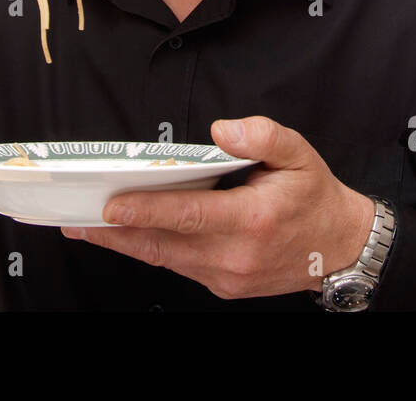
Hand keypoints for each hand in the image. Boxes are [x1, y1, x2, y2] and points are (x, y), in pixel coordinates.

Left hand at [61, 116, 376, 299]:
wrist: (340, 248)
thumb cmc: (314, 196)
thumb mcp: (298, 152)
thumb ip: (262, 135)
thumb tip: (223, 129)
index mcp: (252, 219)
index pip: (188, 215)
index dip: (146, 210)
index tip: (111, 205)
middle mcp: (236, 254)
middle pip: (163, 243)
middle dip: (115, 232)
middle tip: (75, 218)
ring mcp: (227, 275)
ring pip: (165, 258)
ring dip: (125, 243)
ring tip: (86, 226)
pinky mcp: (223, 285)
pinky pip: (178, 266)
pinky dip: (150, 250)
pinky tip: (127, 236)